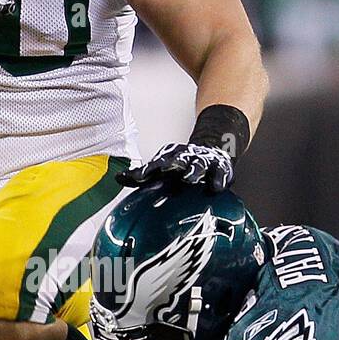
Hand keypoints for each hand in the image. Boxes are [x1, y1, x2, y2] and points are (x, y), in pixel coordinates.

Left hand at [118, 142, 233, 192]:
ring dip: (193, 171)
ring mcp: (202, 162)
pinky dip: (218, 180)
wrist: (211, 152)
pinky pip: (220, 174)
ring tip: (189, 179)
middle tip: (163, 169)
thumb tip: (118, 178)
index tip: (137, 177)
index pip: (154, 164)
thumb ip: (141, 175)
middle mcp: (185, 157)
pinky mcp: (220, 168)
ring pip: (197, 165)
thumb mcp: (161, 167)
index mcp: (168, 157)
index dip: (145, 171)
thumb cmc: (181, 165)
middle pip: (176, 160)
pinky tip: (216, 187)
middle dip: (169, 165)